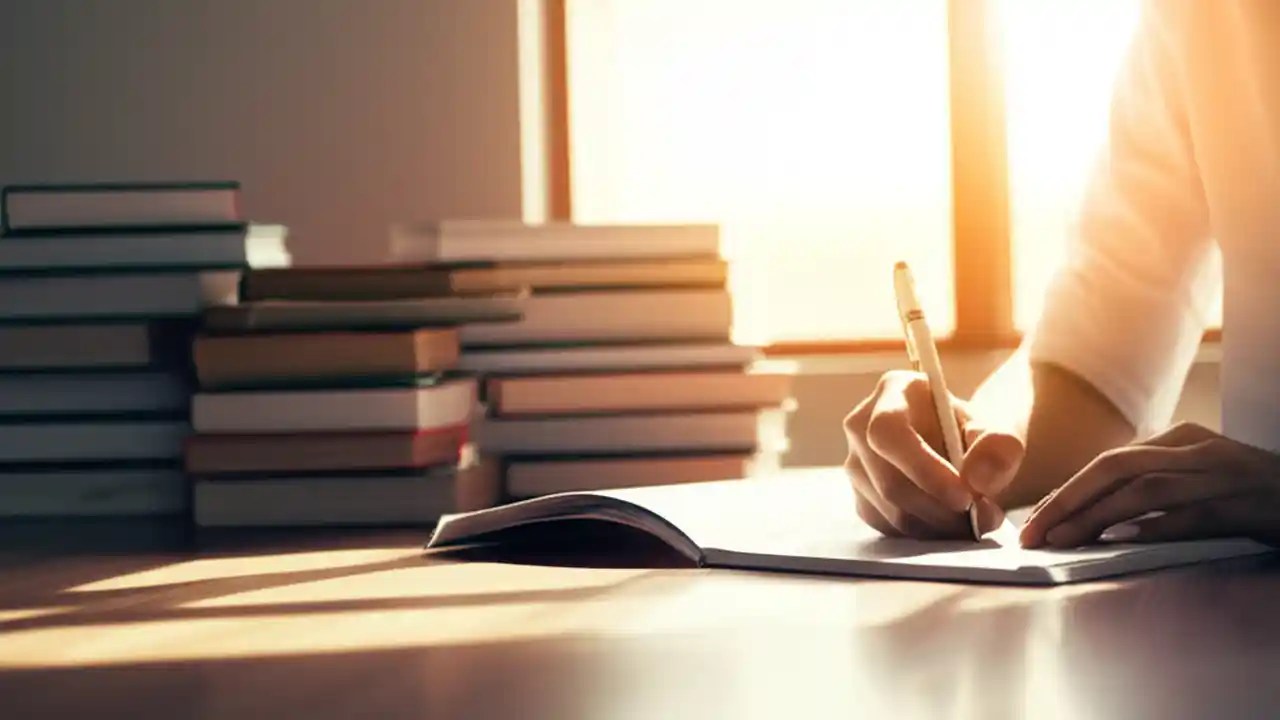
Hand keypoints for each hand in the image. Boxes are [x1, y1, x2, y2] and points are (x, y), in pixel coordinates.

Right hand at [844, 370, 1024, 538]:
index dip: (922, 469)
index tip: (964, 497)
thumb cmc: (974, 433)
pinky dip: (924, 534)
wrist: (962, 448)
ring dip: (937, 526)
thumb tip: (978, 480)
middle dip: (939, 509)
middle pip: (889, 481)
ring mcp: (855, 463)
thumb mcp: (998, 429)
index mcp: (892, 391)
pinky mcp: (860, 496)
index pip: (888, 432)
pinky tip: (951, 523)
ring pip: (890, 511)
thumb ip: (999, 447)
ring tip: (975, 520)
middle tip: (982, 517)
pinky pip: (888, 528)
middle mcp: (861, 425)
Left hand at [1020, 422, 1279, 547]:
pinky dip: (1156, 528)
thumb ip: (1153, 484)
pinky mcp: (1244, 505)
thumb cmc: (1251, 491)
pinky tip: (1124, 541)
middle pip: (1115, 469)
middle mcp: (1195, 450)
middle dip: (1067, 501)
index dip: (1068, 492)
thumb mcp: (1199, 474)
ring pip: (1144, 490)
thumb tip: (1095, 514)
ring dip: (1096, 516)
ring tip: (1062, 539)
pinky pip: (1193, 515)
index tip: (1036, 520)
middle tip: (1034, 532)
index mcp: (1180, 438)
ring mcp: (1219, 476)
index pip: (1109, 463)